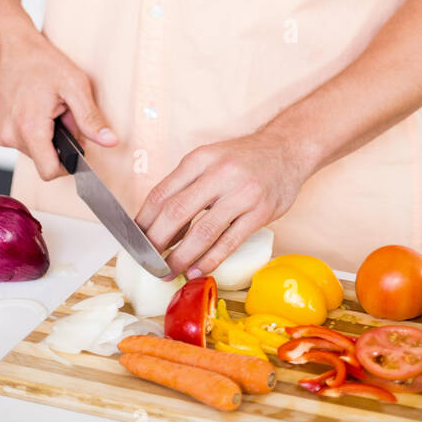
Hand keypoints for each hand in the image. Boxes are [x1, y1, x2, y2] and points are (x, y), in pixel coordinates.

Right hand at [0, 11, 117, 179]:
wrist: (5, 44)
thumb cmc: (38, 60)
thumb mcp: (74, 85)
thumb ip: (91, 118)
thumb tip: (109, 141)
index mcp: (29, 129)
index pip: (50, 171)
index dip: (69, 164)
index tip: (78, 148)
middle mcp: (10, 136)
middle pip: (44, 158)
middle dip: (59, 140)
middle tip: (63, 111)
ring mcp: (0, 134)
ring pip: (33, 149)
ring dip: (46, 133)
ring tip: (48, 105)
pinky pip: (22, 140)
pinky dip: (33, 128)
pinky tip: (35, 105)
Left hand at [135, 129, 309, 278]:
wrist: (287, 149)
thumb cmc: (242, 159)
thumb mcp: (209, 159)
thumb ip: (185, 186)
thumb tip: (156, 224)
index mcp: (200, 159)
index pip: (161, 193)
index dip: (143, 221)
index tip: (134, 241)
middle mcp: (219, 173)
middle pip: (177, 213)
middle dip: (156, 243)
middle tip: (148, 262)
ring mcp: (242, 192)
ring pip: (203, 231)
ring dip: (182, 257)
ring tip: (169, 271)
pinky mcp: (260, 211)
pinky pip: (229, 241)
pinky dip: (210, 259)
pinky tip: (198, 270)